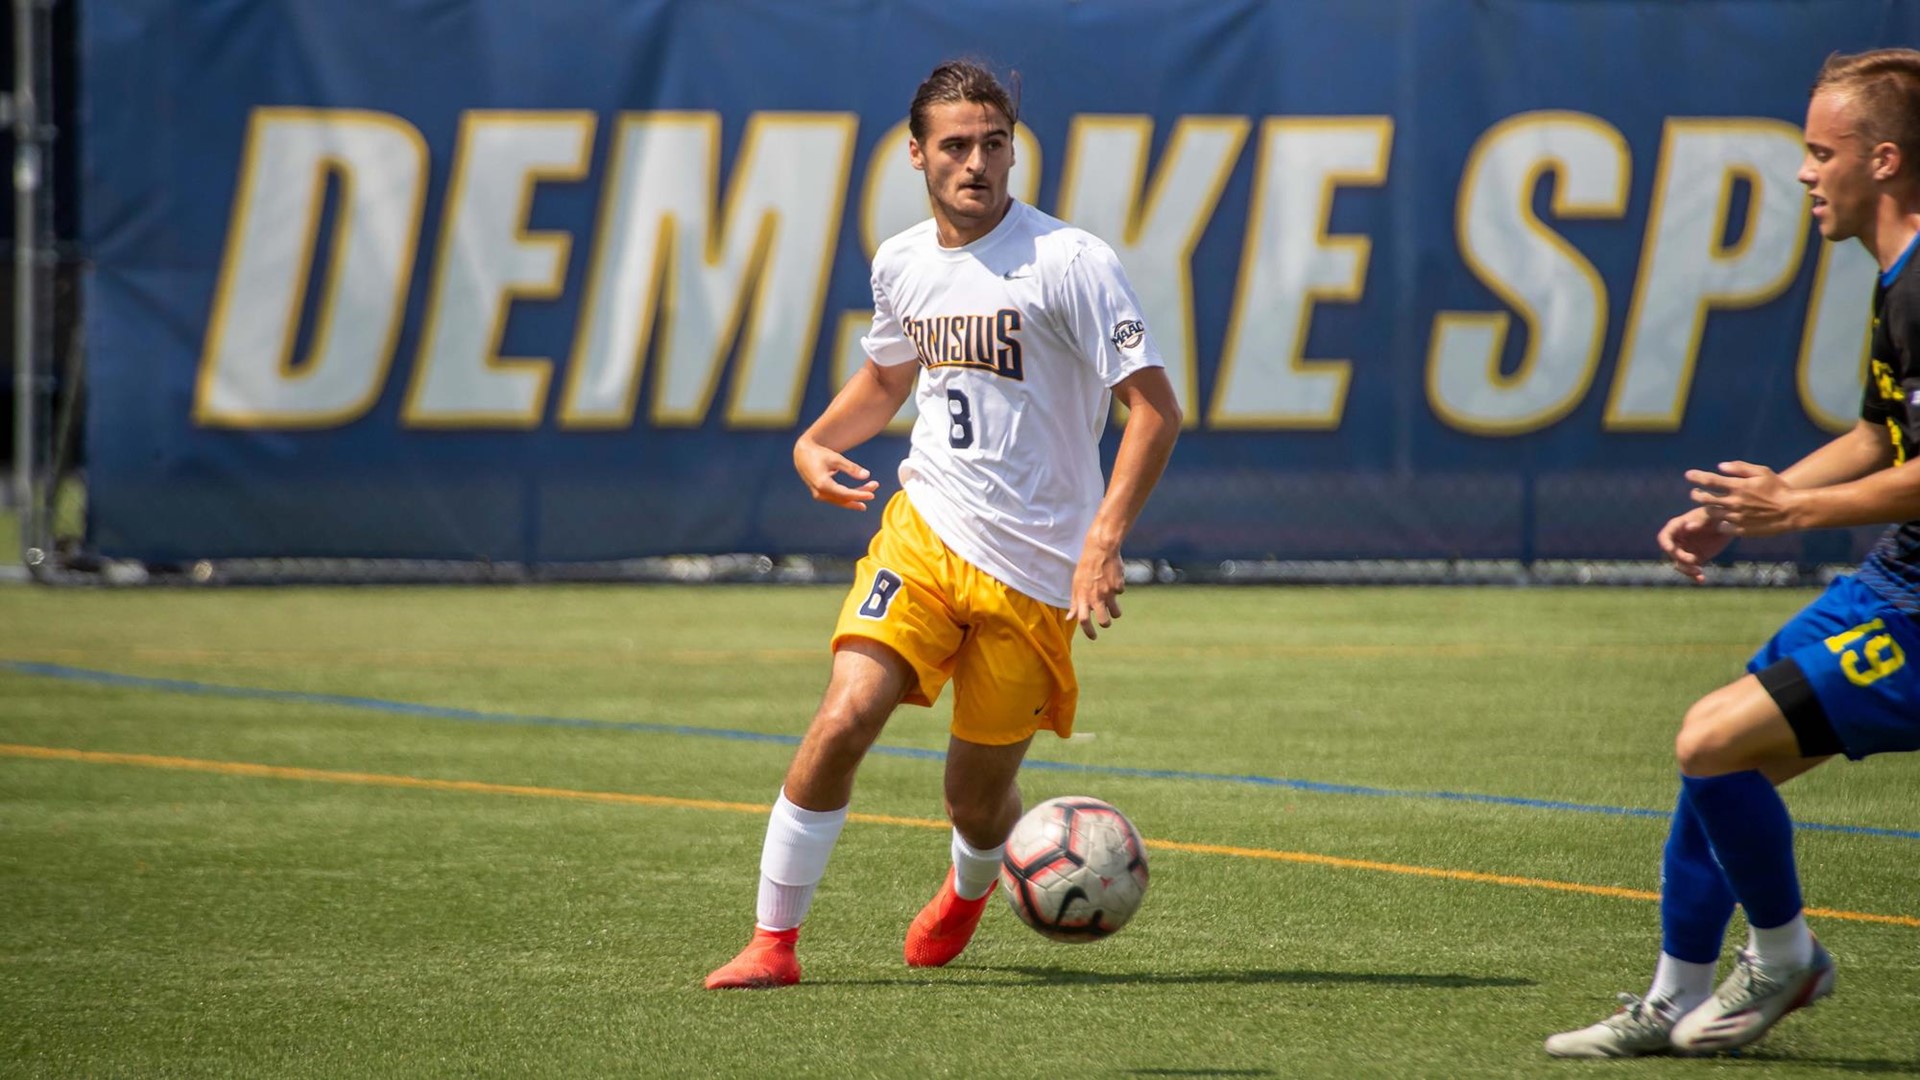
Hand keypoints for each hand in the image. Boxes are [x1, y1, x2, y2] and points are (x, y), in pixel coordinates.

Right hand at [793, 438, 879, 509]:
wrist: (802, 455)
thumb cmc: (820, 454)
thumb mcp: (836, 458)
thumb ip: (851, 467)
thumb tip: (867, 475)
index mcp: (822, 484)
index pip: (845, 494)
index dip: (859, 495)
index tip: (872, 494)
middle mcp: (820, 493)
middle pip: (844, 498)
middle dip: (860, 494)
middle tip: (875, 487)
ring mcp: (819, 495)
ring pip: (841, 500)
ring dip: (856, 497)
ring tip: (871, 493)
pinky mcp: (820, 495)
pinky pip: (837, 500)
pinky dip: (848, 498)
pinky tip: (859, 499)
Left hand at [1067, 542, 1124, 639]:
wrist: (1100, 549)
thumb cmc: (1086, 567)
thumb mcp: (1076, 584)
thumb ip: (1074, 602)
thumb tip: (1069, 618)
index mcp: (1083, 597)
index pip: (1083, 620)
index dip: (1088, 631)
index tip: (1093, 637)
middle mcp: (1096, 597)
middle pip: (1104, 621)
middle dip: (1106, 623)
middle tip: (1106, 620)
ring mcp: (1108, 592)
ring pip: (1116, 612)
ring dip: (1115, 610)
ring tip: (1112, 602)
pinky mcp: (1119, 585)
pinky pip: (1120, 593)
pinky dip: (1118, 588)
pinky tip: (1113, 578)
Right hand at [1657, 506, 1731, 582]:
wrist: (1731, 523)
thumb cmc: (1718, 514)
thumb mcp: (1710, 515)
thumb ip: (1699, 520)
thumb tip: (1687, 527)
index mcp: (1678, 527)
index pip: (1664, 538)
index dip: (1666, 545)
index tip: (1673, 551)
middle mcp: (1679, 540)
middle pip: (1672, 553)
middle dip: (1681, 559)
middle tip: (1694, 561)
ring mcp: (1687, 550)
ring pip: (1680, 564)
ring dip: (1687, 570)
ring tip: (1699, 572)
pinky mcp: (1697, 559)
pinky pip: (1692, 570)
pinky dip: (1695, 576)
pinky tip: (1701, 580)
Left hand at [1686, 460, 1801, 538]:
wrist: (1791, 511)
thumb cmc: (1777, 489)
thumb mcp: (1762, 472)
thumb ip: (1740, 468)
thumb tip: (1720, 466)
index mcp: (1738, 487)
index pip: (1710, 481)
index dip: (1697, 477)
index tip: (1688, 475)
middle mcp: (1733, 502)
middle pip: (1705, 499)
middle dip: (1696, 495)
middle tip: (1695, 493)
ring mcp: (1736, 517)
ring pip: (1711, 513)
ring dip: (1706, 508)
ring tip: (1707, 505)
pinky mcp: (1740, 530)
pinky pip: (1722, 527)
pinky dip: (1719, 522)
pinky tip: (1721, 519)